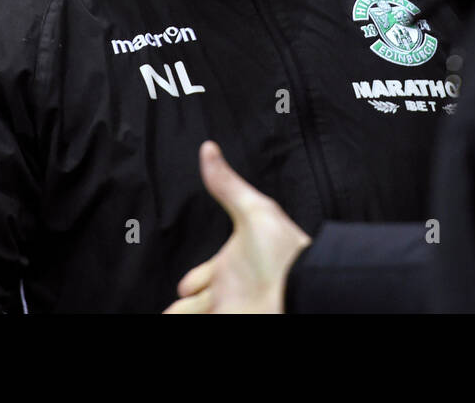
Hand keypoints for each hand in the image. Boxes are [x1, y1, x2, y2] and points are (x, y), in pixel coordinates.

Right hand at [164, 141, 310, 313]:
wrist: (301, 288)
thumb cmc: (283, 250)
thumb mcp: (253, 210)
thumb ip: (227, 184)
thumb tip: (209, 148)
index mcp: (229, 265)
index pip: (199, 279)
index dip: (191, 282)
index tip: (185, 285)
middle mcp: (227, 291)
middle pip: (191, 304)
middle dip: (180, 308)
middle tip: (174, 311)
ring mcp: (229, 309)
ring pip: (192, 316)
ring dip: (182, 316)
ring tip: (173, 318)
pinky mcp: (231, 320)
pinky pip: (202, 325)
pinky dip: (194, 321)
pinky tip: (192, 319)